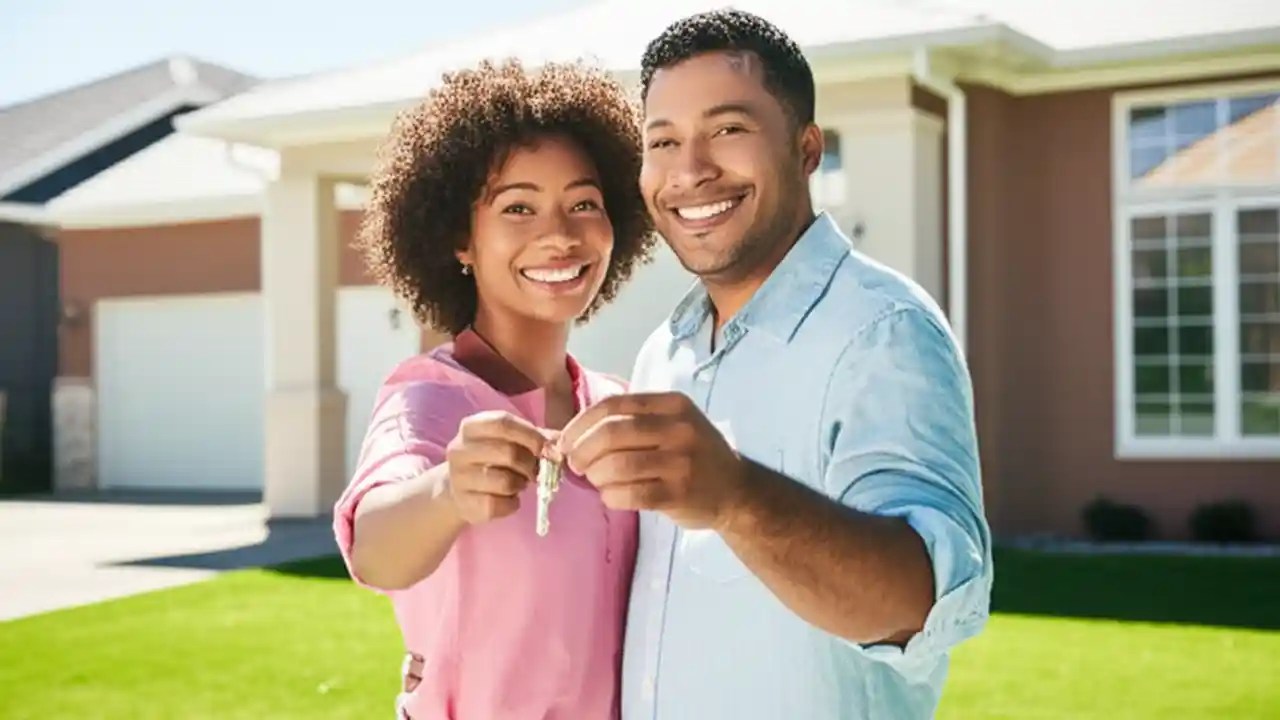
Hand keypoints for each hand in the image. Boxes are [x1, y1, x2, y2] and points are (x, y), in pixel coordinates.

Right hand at [445, 410, 547, 524]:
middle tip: (534, 471)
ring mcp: (458, 478)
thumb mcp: (510, 441)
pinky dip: (511, 504)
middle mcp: (459, 450)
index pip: (503, 423)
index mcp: (472, 427)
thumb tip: (561, 441)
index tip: (545, 447)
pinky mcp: (464, 504)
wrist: (458, 489)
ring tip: (518, 483)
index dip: (530, 434)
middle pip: (508, 453)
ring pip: (505, 482)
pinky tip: (508, 499)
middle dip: (529, 464)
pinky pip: (498, 505)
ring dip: (520, 484)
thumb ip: (535, 437)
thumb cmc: (492, 459)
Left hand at [559, 392, 746, 529]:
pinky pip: (631, 494)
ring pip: (618, 465)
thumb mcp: (671, 424)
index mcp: (672, 404)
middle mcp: (679, 428)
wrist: (737, 490)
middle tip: (573, 465)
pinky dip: (611, 496)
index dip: (580, 424)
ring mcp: (681, 461)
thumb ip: (630, 423)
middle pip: (611, 434)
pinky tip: (610, 496)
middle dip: (582, 451)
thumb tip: (568, 436)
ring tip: (595, 481)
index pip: (613, 406)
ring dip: (595, 476)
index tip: (565, 441)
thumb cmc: (692, 455)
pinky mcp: (679, 493)